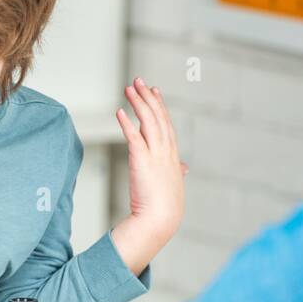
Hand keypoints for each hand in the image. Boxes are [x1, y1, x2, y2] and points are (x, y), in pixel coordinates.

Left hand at [111, 77, 186, 275]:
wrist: (160, 220)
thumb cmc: (165, 206)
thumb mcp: (173, 184)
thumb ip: (177, 171)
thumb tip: (183, 167)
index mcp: (172, 155)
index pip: (166, 124)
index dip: (159, 106)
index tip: (153, 91)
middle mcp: (166, 151)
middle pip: (157, 117)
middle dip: (148, 97)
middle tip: (139, 80)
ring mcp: (155, 155)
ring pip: (147, 122)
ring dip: (138, 103)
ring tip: (128, 88)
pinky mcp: (142, 161)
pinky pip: (134, 137)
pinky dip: (126, 123)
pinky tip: (119, 112)